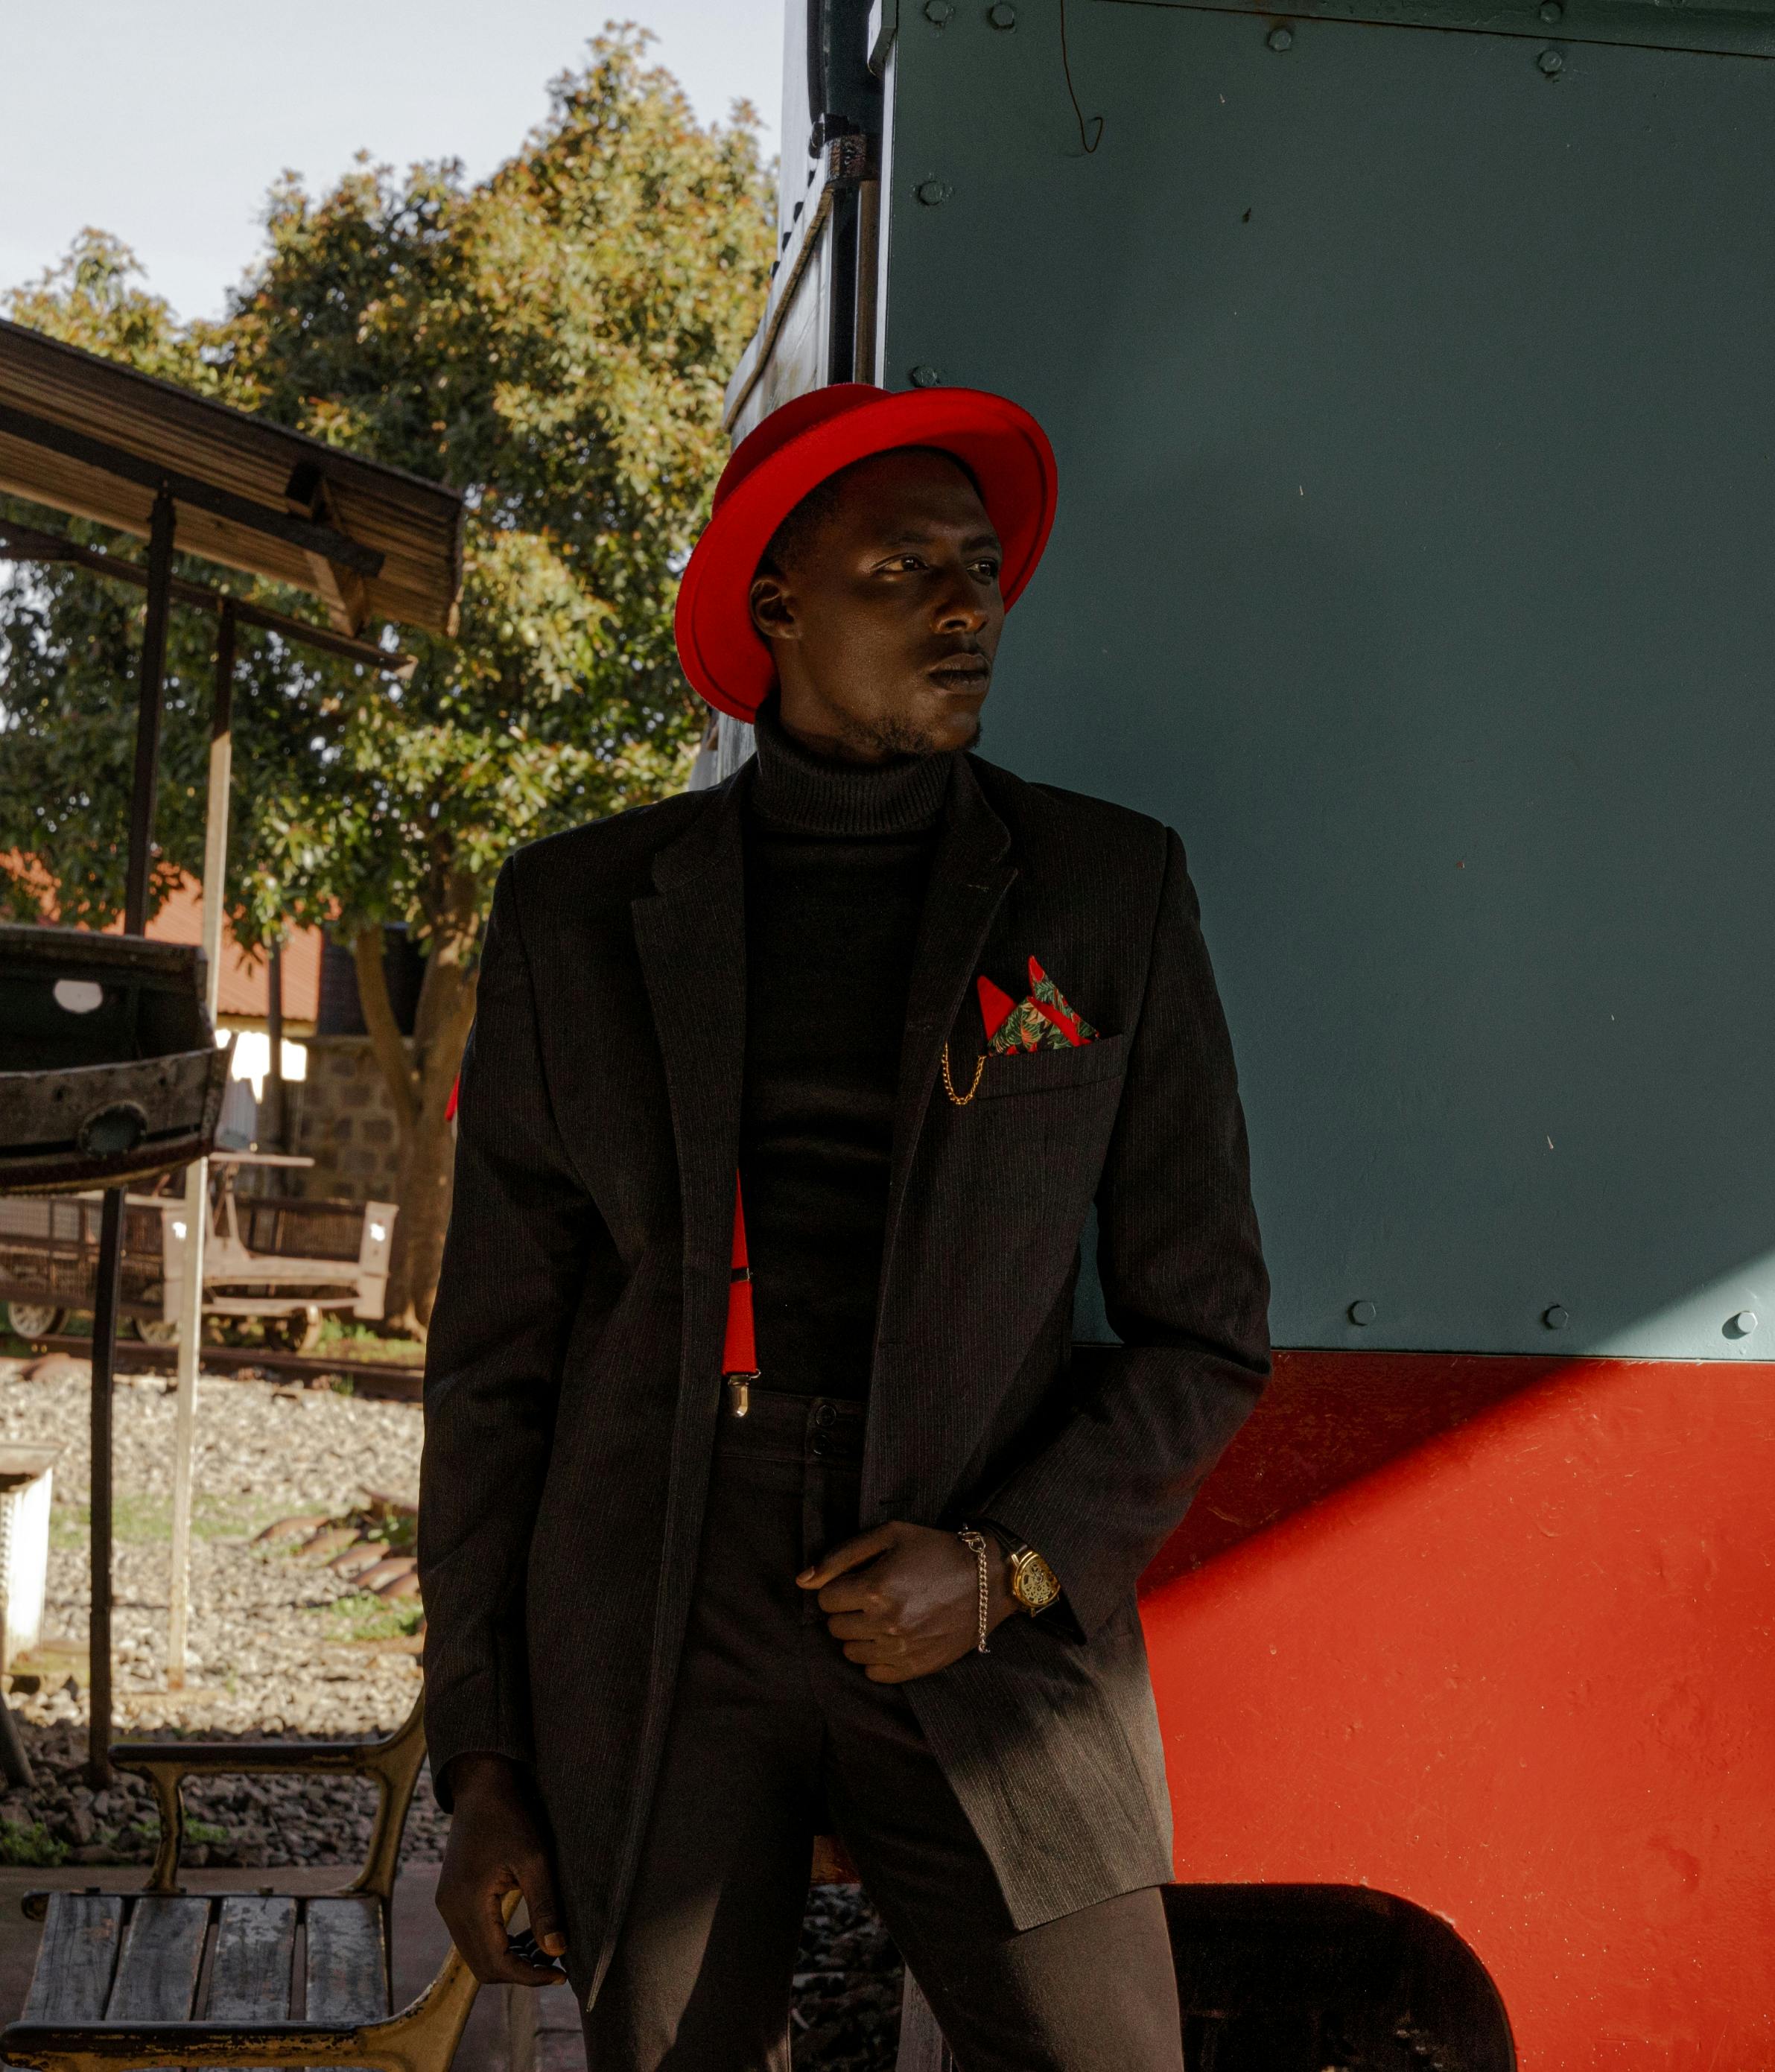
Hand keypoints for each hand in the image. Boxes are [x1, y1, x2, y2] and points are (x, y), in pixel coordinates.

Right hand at [435, 1753, 567, 1985]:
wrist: (482, 1787)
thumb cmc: (511, 1817)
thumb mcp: (535, 1860)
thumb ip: (544, 1908)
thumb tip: (556, 1952)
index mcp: (468, 1902)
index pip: (496, 1962)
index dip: (529, 1976)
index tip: (560, 1974)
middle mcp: (450, 1910)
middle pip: (482, 1967)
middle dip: (520, 1972)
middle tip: (555, 1965)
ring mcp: (447, 1905)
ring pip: (476, 1955)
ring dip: (509, 1960)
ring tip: (546, 1950)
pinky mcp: (452, 1899)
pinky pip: (473, 1937)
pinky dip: (498, 1945)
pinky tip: (526, 1934)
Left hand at [797, 1521, 1015, 1681]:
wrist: (987, 1579)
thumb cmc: (935, 1550)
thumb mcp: (889, 1535)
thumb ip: (840, 1556)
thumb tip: (802, 1581)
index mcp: (875, 1588)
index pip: (825, 1599)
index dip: (839, 1586)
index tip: (859, 1580)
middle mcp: (885, 1624)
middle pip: (835, 1627)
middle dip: (847, 1610)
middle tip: (872, 1597)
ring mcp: (901, 1650)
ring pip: (850, 1652)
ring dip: (860, 1634)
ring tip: (883, 1616)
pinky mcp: (916, 1668)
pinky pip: (873, 1672)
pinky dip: (876, 1657)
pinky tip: (893, 1637)